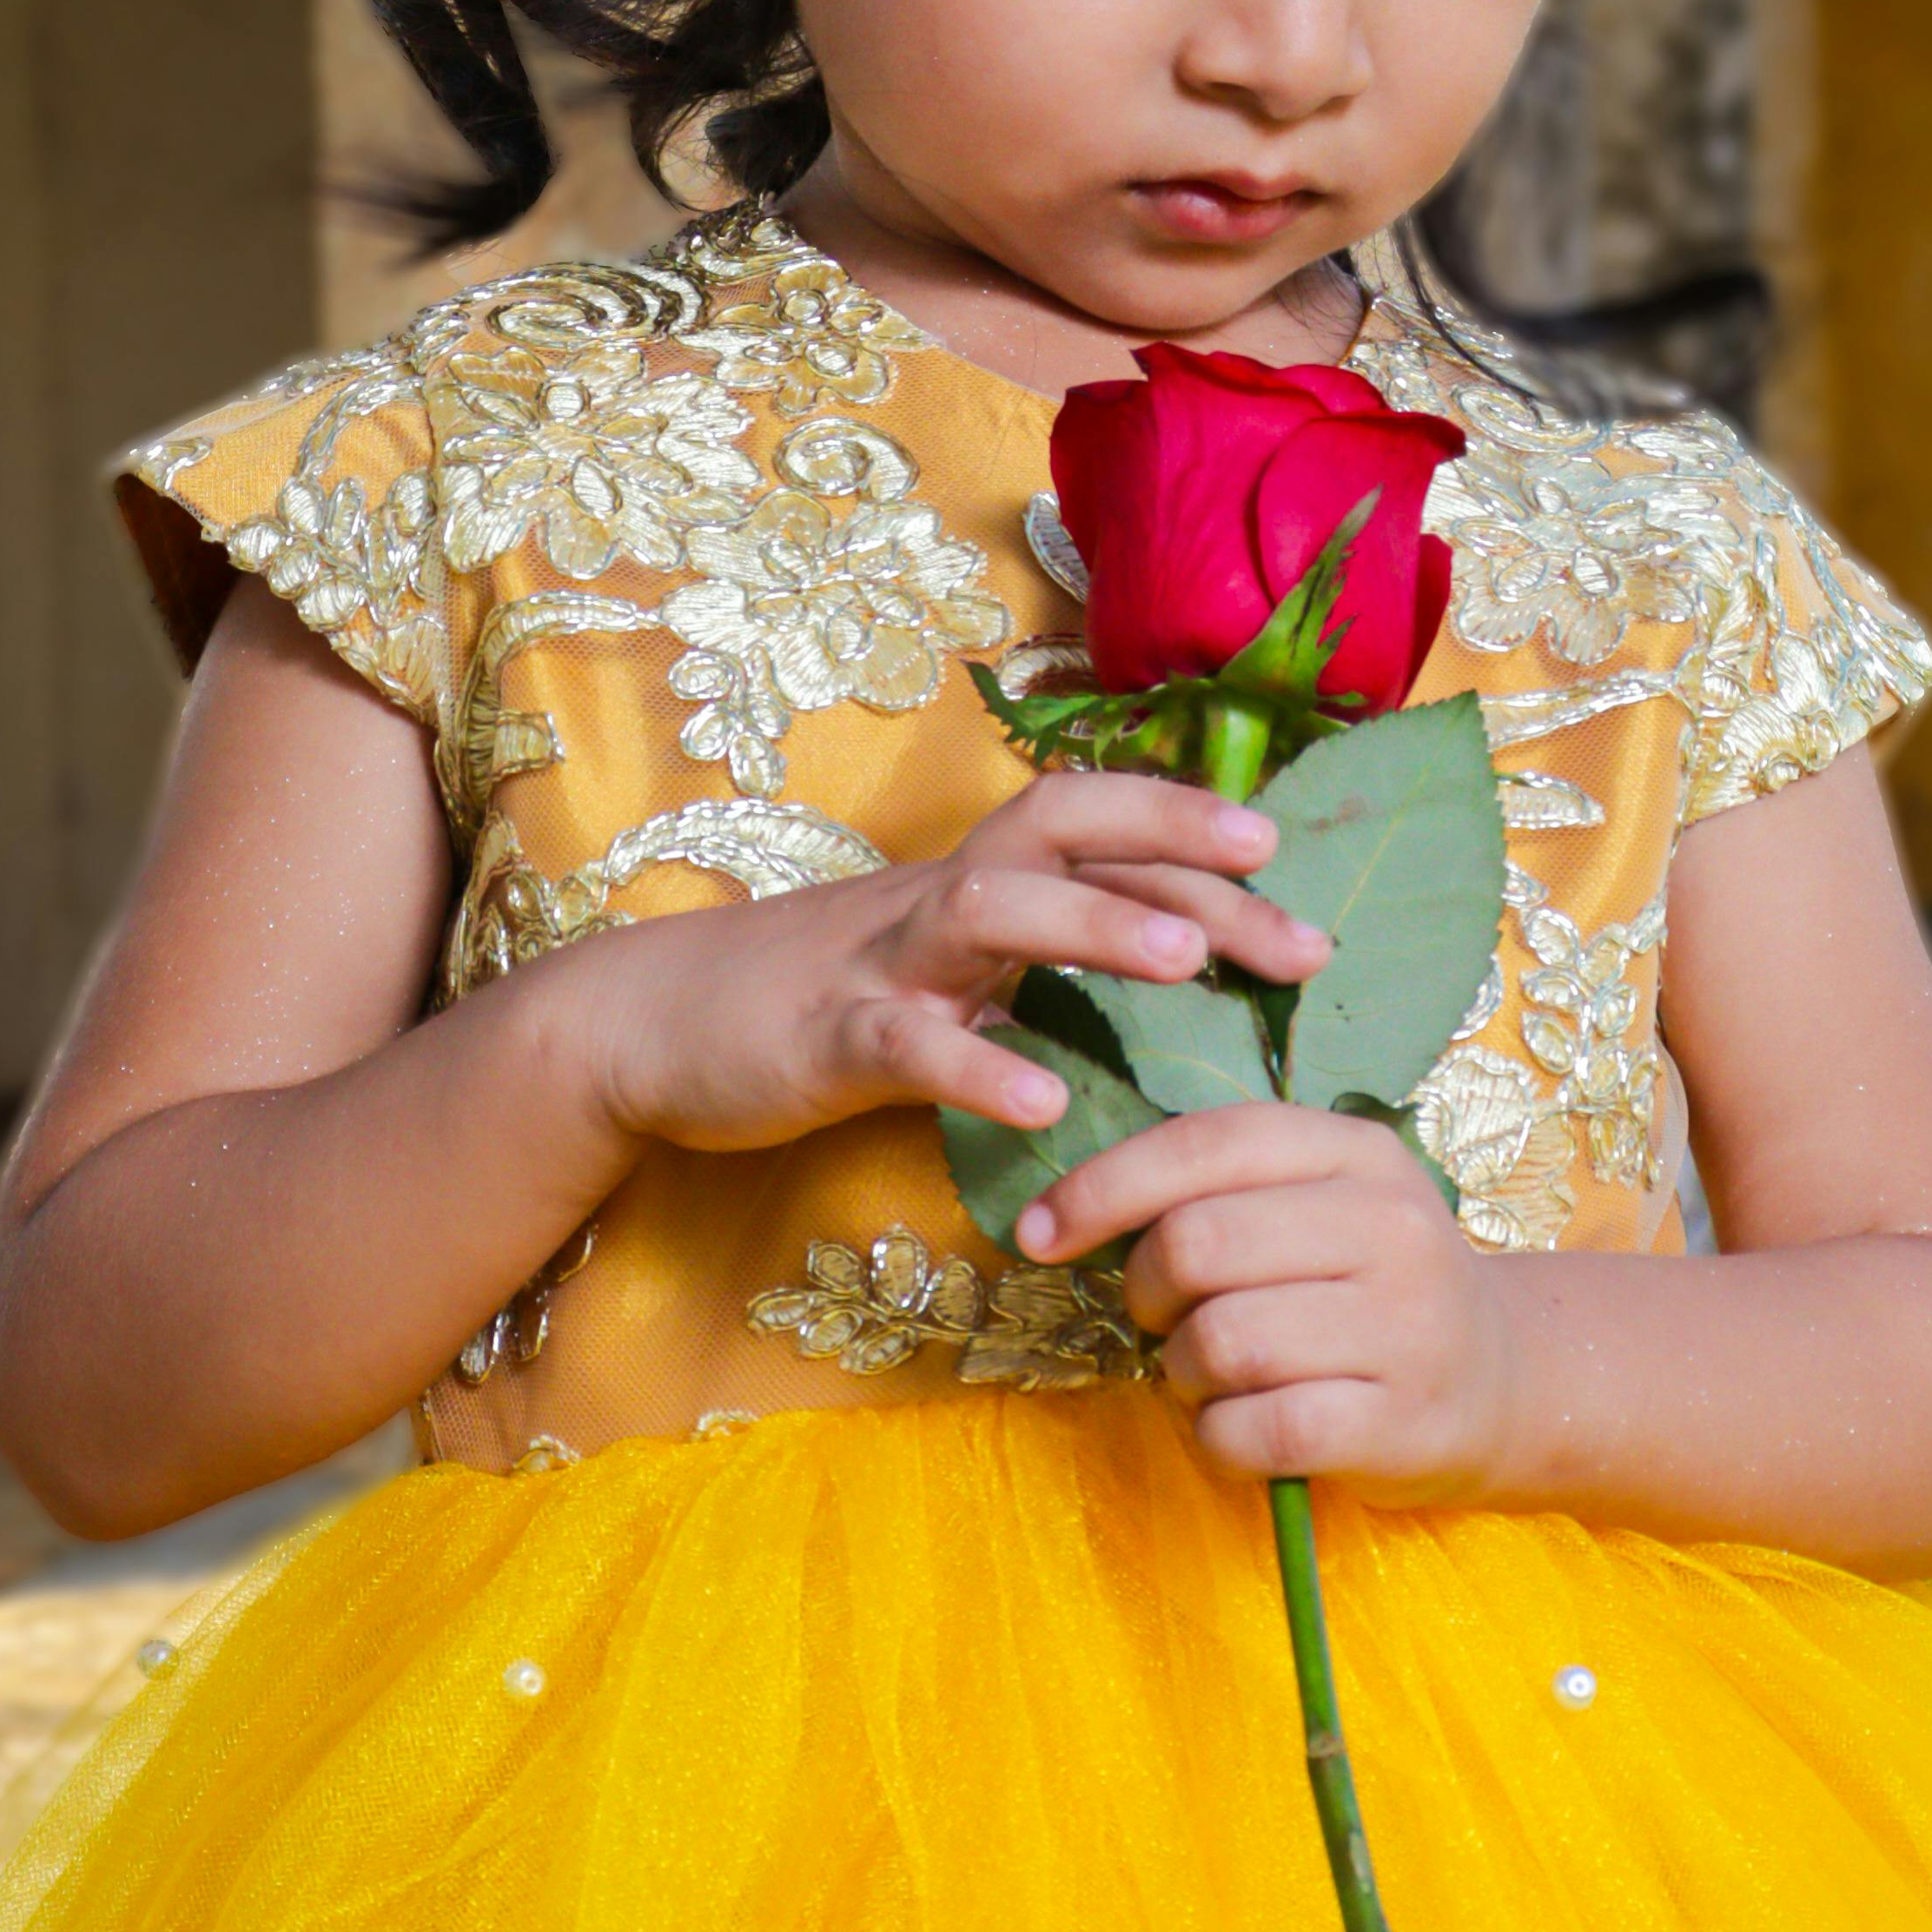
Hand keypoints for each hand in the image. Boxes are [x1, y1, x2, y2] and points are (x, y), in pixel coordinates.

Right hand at [576, 772, 1329, 1161]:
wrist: (642, 1023)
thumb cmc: (806, 994)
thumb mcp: (933, 963)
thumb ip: (1029, 955)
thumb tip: (1156, 955)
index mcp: (971, 883)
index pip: (1095, 824)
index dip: (1190, 827)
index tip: (1282, 855)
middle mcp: (937, 901)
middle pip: (1066, 830)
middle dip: (1182, 852)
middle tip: (1289, 919)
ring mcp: (877, 962)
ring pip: (992, 909)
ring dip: (1094, 926)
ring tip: (1186, 960)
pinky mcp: (821, 1038)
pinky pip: (906, 1046)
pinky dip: (977, 1072)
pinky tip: (1045, 1108)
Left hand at [1020, 1100, 1517, 1493]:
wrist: (1504, 1379)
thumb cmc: (1371, 1287)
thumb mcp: (1320, 1201)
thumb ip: (1218, 1186)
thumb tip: (1063, 1210)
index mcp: (1357, 1153)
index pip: (1205, 1144)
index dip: (1102, 1187)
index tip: (1040, 1232)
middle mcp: (1392, 1227)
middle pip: (1197, 1245)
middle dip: (1147, 1292)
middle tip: (1164, 1319)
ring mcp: (1406, 1328)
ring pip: (1220, 1343)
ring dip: (1186, 1374)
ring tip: (1216, 1376)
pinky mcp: (1401, 1424)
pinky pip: (1256, 1432)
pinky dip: (1220, 1440)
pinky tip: (1242, 1430)